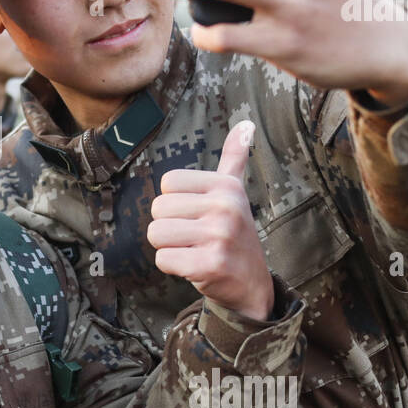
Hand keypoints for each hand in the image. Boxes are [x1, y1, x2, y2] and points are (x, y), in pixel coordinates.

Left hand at [147, 120, 273, 320]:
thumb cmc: (234, 233)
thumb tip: (246, 124)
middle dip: (169, 227)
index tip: (197, 216)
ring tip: (194, 250)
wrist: (251, 283)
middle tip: (196, 237)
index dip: (174, 203)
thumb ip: (235, 158)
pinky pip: (163, 259)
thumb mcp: (235, 192)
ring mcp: (219, 236)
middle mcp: (225, 207)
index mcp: (226, 185)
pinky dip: (173, 267)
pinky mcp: (210, 264)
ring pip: (156, 234)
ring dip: (169, 247)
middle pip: (158, 209)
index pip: (167, 183)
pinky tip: (195, 267)